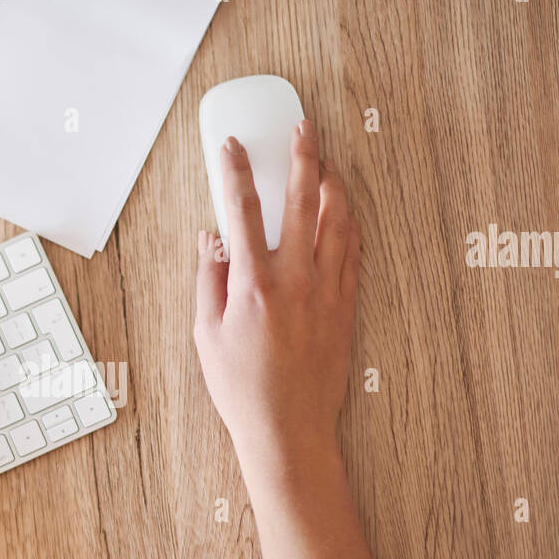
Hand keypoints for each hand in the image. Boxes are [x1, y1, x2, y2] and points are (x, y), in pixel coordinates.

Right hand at [193, 121, 359, 477]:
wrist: (289, 429)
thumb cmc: (242, 388)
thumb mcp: (205, 335)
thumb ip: (207, 280)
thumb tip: (210, 239)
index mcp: (253, 284)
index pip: (241, 210)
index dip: (234, 171)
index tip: (231, 147)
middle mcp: (294, 279)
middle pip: (301, 201)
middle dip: (301, 157)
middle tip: (302, 129)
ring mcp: (326, 291)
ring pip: (337, 221)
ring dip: (332, 184)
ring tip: (327, 163)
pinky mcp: (346, 307)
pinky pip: (353, 252)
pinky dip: (349, 224)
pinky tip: (345, 211)